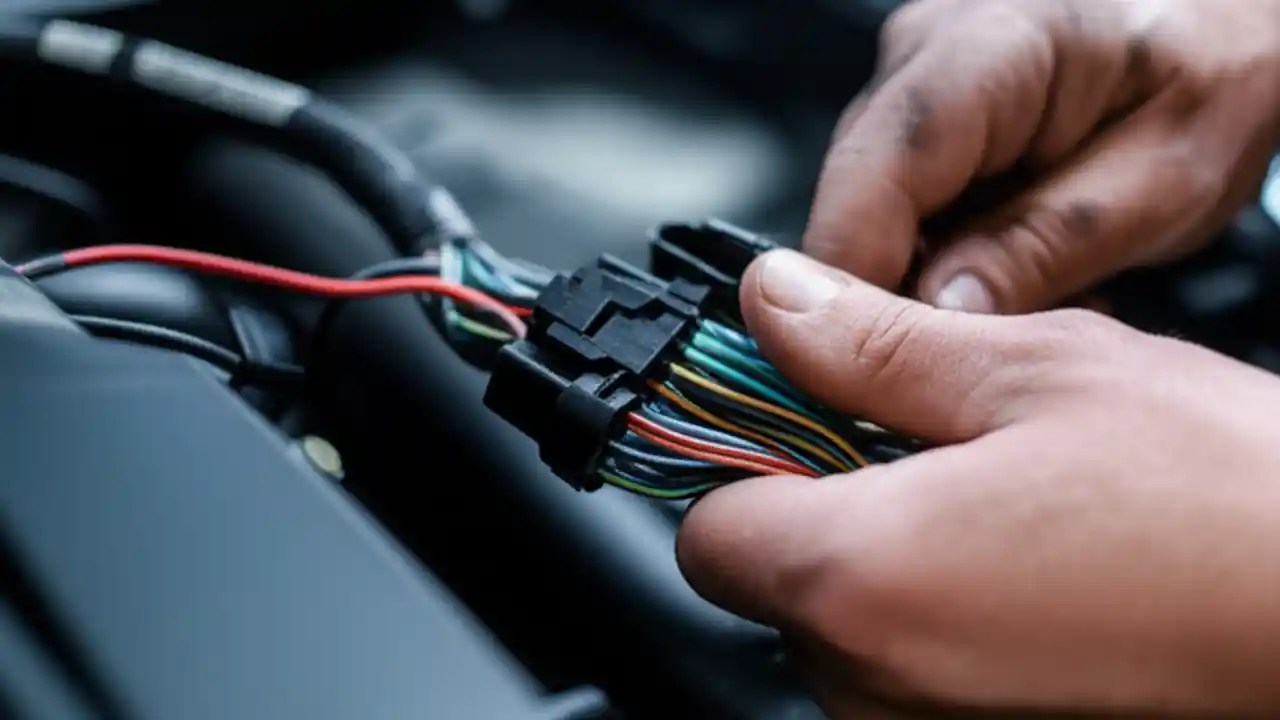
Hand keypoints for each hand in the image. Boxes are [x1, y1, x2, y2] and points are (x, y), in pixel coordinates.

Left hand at [677, 250, 1279, 715]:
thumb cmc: (1230, 505)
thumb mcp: (1032, 374)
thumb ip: (870, 346)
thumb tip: (778, 304)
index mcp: (864, 580)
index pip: (707, 529)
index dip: (746, 457)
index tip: (798, 411)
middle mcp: (878, 685)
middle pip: (775, 579)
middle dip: (829, 504)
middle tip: (927, 443)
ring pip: (846, 627)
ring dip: (893, 560)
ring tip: (1002, 507)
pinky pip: (911, 671)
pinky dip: (942, 615)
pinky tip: (1026, 569)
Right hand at [808, 0, 1279, 313]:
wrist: (1227, 16)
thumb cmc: (1214, 69)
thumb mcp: (1161, 180)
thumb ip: (1045, 246)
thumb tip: (941, 315)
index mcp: (985, 49)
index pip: (869, 189)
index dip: (863, 294)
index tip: (898, 373)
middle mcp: (923, 51)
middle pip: (853, 207)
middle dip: (905, 295)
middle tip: (996, 346)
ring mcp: (911, 77)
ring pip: (870, 215)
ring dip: (928, 278)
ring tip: (1023, 300)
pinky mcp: (917, 110)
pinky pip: (897, 204)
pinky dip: (942, 252)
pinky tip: (1005, 265)